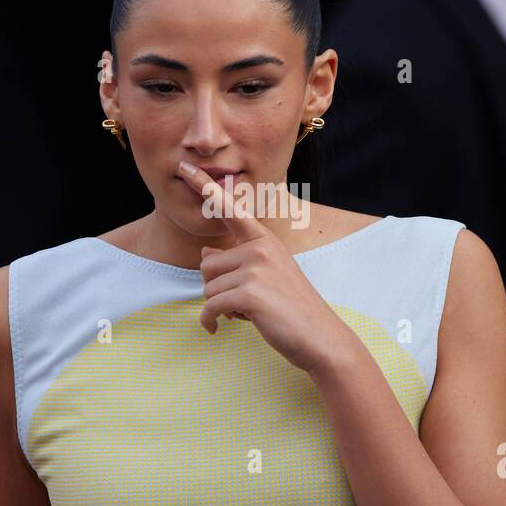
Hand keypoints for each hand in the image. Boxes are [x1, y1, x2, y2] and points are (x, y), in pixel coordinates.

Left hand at [176, 161, 354, 375]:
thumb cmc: (292, 309)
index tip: (185, 167)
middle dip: (216, 288)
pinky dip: (209, 321)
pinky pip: (210, 305)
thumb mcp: (268, 277)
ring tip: (246, 312)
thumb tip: (204, 253)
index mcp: (265, 240)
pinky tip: (216, 328)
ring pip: (208, 287)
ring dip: (219, 306)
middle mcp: (260, 248)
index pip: (231, 210)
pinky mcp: (249, 293)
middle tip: (243, 302)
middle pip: (207, 264)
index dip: (205, 187)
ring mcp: (255, 269)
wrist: (320, 337)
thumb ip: (238, 261)